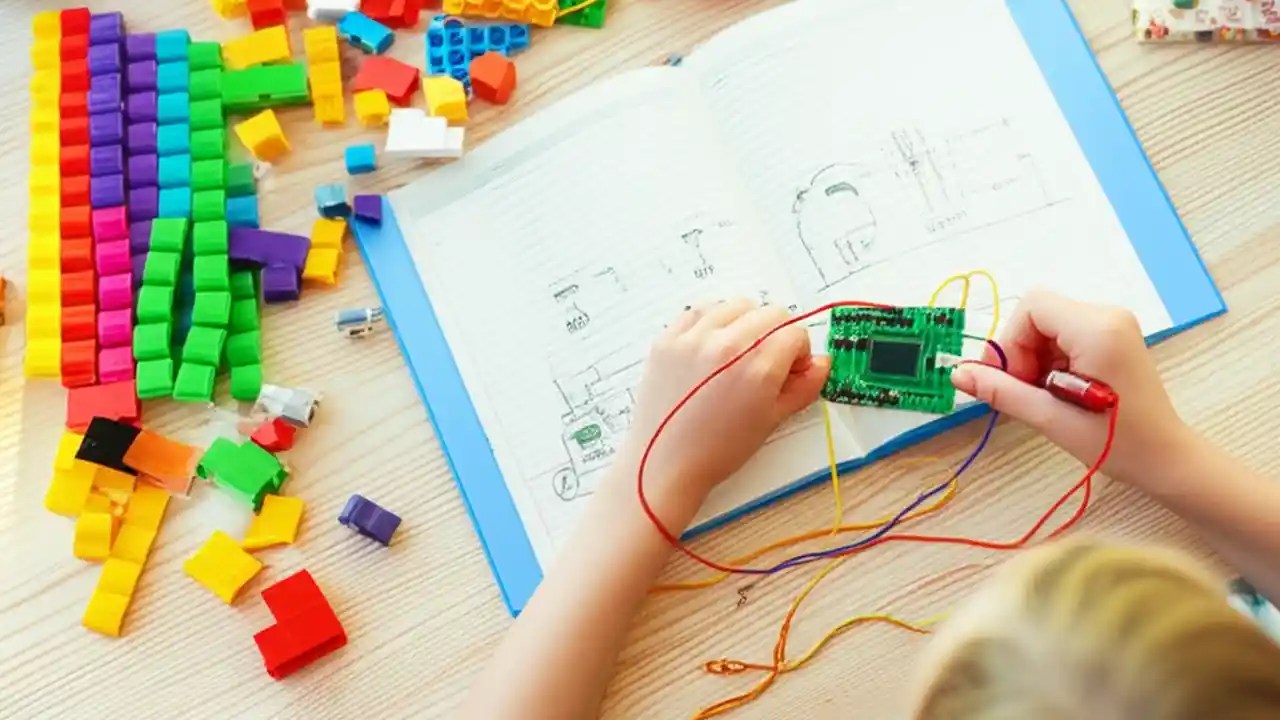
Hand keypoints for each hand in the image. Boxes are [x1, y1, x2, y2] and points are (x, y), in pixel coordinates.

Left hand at [624, 299, 830, 516]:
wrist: (664, 462)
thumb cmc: (717, 450)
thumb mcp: (770, 421)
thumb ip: (803, 388)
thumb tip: (821, 364)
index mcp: (757, 367)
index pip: (795, 333)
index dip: (799, 352)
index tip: (792, 368)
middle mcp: (726, 345)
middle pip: (769, 313)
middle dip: (777, 334)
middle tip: (768, 360)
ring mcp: (692, 338)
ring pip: (735, 305)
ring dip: (745, 321)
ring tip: (739, 351)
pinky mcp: (667, 339)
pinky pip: (698, 311)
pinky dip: (712, 321)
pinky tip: (713, 344)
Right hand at [950, 289, 1190, 485]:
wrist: (1166, 458)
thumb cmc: (1116, 442)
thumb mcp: (1051, 417)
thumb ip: (1002, 390)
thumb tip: (957, 375)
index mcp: (1097, 328)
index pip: (1031, 307)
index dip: (1011, 341)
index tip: (1013, 380)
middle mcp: (1108, 316)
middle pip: (1038, 313)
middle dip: (1021, 351)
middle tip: (1027, 392)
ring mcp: (1113, 324)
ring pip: (1048, 325)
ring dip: (1035, 358)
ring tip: (1046, 396)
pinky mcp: (1113, 337)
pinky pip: (1065, 334)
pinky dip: (1052, 359)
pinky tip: (1060, 390)